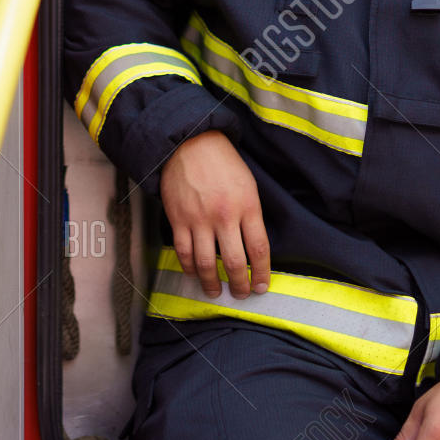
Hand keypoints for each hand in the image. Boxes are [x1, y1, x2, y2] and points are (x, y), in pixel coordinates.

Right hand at [159, 130, 270, 298]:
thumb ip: (252, 216)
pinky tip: (194, 274)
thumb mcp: (249, 186)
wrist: (190, 144)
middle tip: (240, 294)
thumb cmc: (223, 164)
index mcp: (247, 206)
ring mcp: (199, 219)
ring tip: (216, 291)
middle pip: (233, 262)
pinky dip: (188, 268)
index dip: (260, 273)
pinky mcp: (178, 219)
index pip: (258, 249)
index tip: (261, 287)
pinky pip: (183, 252)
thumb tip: (253, 249)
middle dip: (238, 285)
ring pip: (205, 263)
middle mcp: (224, 215)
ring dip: (211, 283)